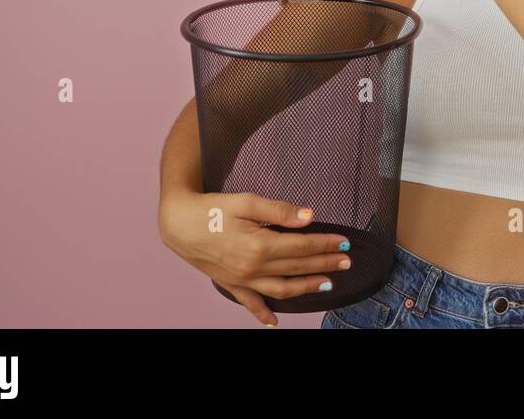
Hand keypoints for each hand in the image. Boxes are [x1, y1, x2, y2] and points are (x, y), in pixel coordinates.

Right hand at [158, 190, 352, 325]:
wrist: (177, 222)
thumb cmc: (212, 208)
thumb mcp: (247, 202)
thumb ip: (279, 210)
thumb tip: (309, 216)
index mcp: (259, 245)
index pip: (302, 246)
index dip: (325, 243)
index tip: (344, 242)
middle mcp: (252, 268)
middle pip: (296, 267)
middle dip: (324, 263)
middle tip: (346, 261)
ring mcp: (241, 279)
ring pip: (280, 289)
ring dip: (305, 287)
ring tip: (326, 284)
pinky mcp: (230, 283)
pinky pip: (249, 303)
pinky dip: (262, 314)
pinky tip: (274, 322)